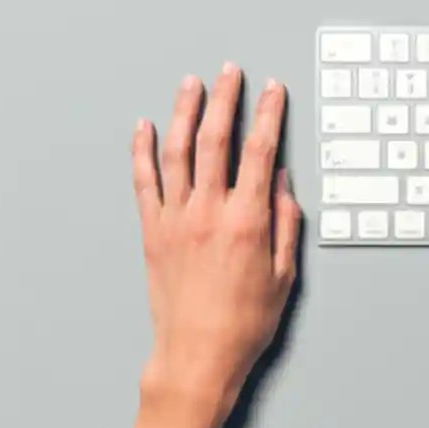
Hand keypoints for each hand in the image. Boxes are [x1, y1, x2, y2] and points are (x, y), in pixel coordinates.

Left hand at [128, 63, 300, 427]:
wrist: (197, 355)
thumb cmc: (245, 322)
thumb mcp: (284, 274)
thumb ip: (286, 222)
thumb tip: (283, 181)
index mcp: (248, 220)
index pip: (261, 152)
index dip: (269, 115)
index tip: (273, 91)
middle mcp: (209, 212)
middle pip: (216, 140)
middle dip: (226, 100)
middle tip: (231, 72)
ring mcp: (175, 219)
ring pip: (177, 151)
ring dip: (184, 112)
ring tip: (192, 84)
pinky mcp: (152, 232)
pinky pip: (144, 181)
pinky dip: (142, 150)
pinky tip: (144, 127)